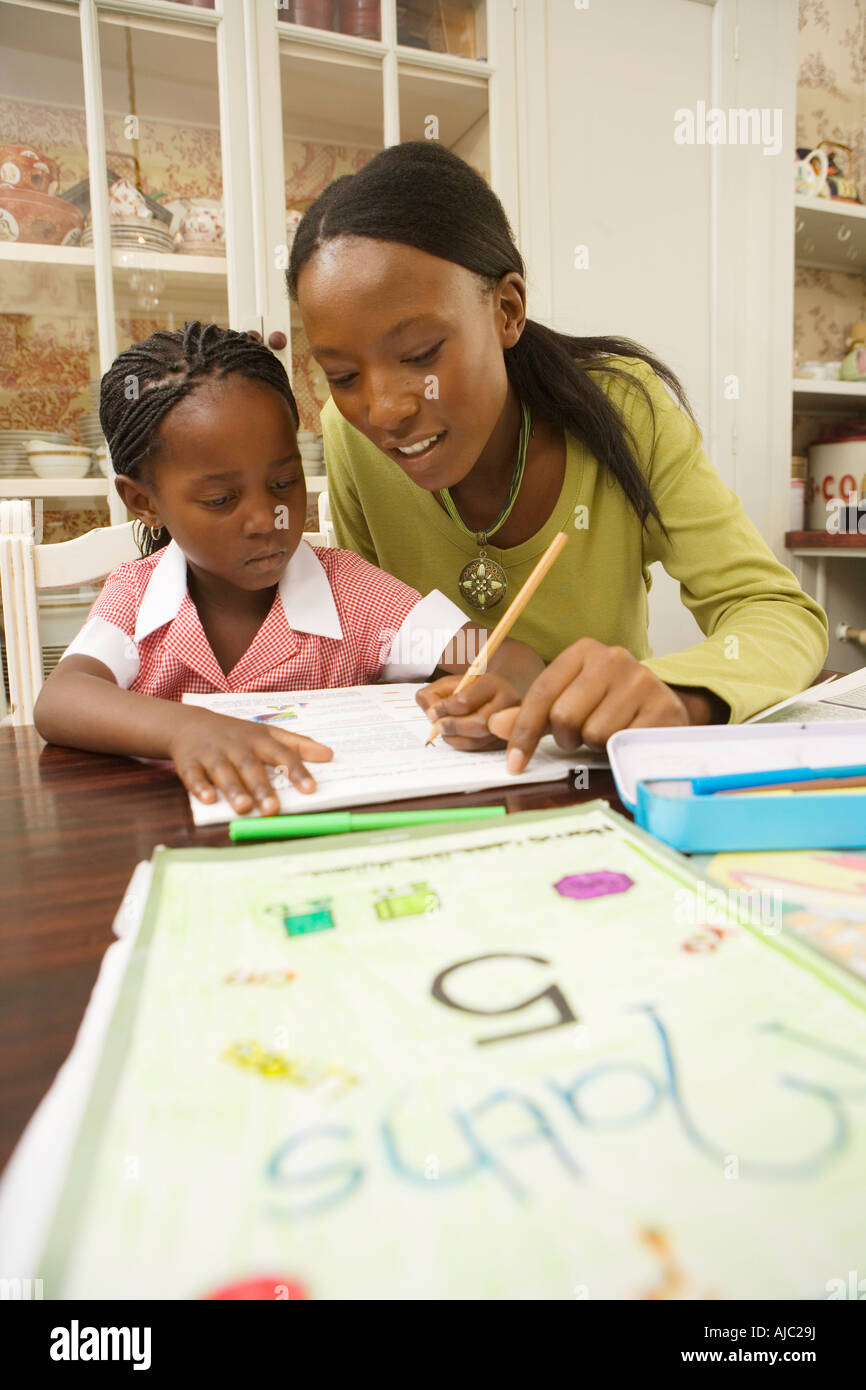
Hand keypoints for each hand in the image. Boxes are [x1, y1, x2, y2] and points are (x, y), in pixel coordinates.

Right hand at [169, 709, 332, 814]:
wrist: (189, 723)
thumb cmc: (236, 733)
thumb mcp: (267, 732)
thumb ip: (297, 744)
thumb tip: (329, 755)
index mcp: (259, 740)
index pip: (282, 755)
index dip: (297, 772)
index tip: (311, 789)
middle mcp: (237, 747)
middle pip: (251, 767)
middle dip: (262, 788)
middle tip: (274, 809)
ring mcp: (212, 755)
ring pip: (224, 773)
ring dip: (233, 790)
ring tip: (244, 808)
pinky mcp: (189, 764)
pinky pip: (194, 776)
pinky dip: (200, 787)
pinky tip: (208, 800)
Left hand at [416, 673, 523, 750]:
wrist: (504, 691)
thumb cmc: (474, 688)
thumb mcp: (452, 682)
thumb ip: (434, 693)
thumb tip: (430, 711)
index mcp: (493, 683)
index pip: (466, 700)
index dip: (445, 708)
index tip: (434, 711)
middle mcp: (507, 704)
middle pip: (480, 723)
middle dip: (453, 726)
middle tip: (438, 725)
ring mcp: (510, 724)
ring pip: (481, 740)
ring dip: (456, 738)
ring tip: (444, 731)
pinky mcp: (507, 739)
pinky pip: (483, 749)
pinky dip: (464, 745)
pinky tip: (456, 737)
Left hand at [486, 638, 694, 770]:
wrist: (666, 710)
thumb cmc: (610, 707)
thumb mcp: (569, 704)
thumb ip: (532, 716)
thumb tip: (493, 725)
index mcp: (584, 651)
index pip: (541, 692)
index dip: (523, 732)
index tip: (514, 763)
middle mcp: (613, 658)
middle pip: (564, 715)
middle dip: (567, 737)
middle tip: (581, 735)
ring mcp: (641, 680)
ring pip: (592, 733)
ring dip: (594, 745)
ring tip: (607, 734)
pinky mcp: (662, 708)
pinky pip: (621, 743)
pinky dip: (618, 751)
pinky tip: (626, 738)